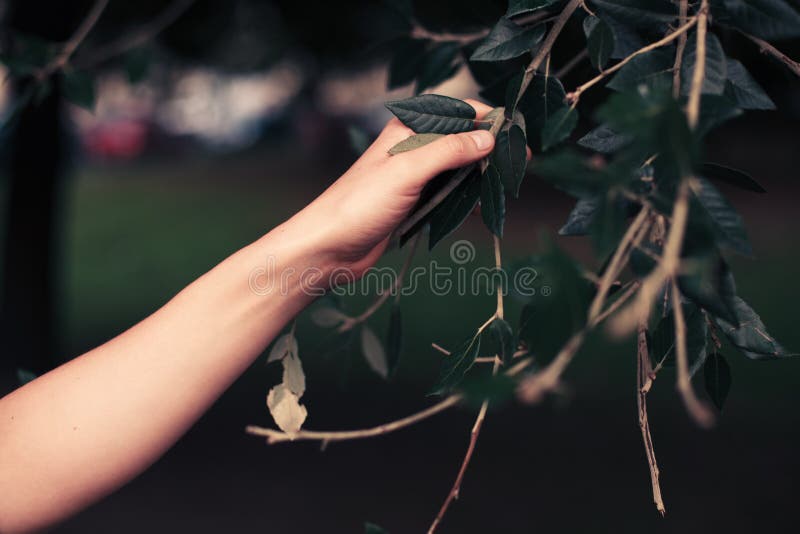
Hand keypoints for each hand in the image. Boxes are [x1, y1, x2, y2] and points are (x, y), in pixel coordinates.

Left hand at [282, 99, 496, 278]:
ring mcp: (413, 177)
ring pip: (457, 170)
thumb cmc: (360, 203)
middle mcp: (411, 149)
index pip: (456, 112)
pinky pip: (447, 195)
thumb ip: (448, 151)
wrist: (328, 247)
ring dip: (479, 178)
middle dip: (489, 151)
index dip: (487, 119)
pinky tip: (479, 210)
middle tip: (520, 164)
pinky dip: (464, 200)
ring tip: (504, 188)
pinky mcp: (413, 203)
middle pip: (461, 141)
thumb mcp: (408, 170)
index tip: (516, 135)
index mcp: (407, 130)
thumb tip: (488, 139)